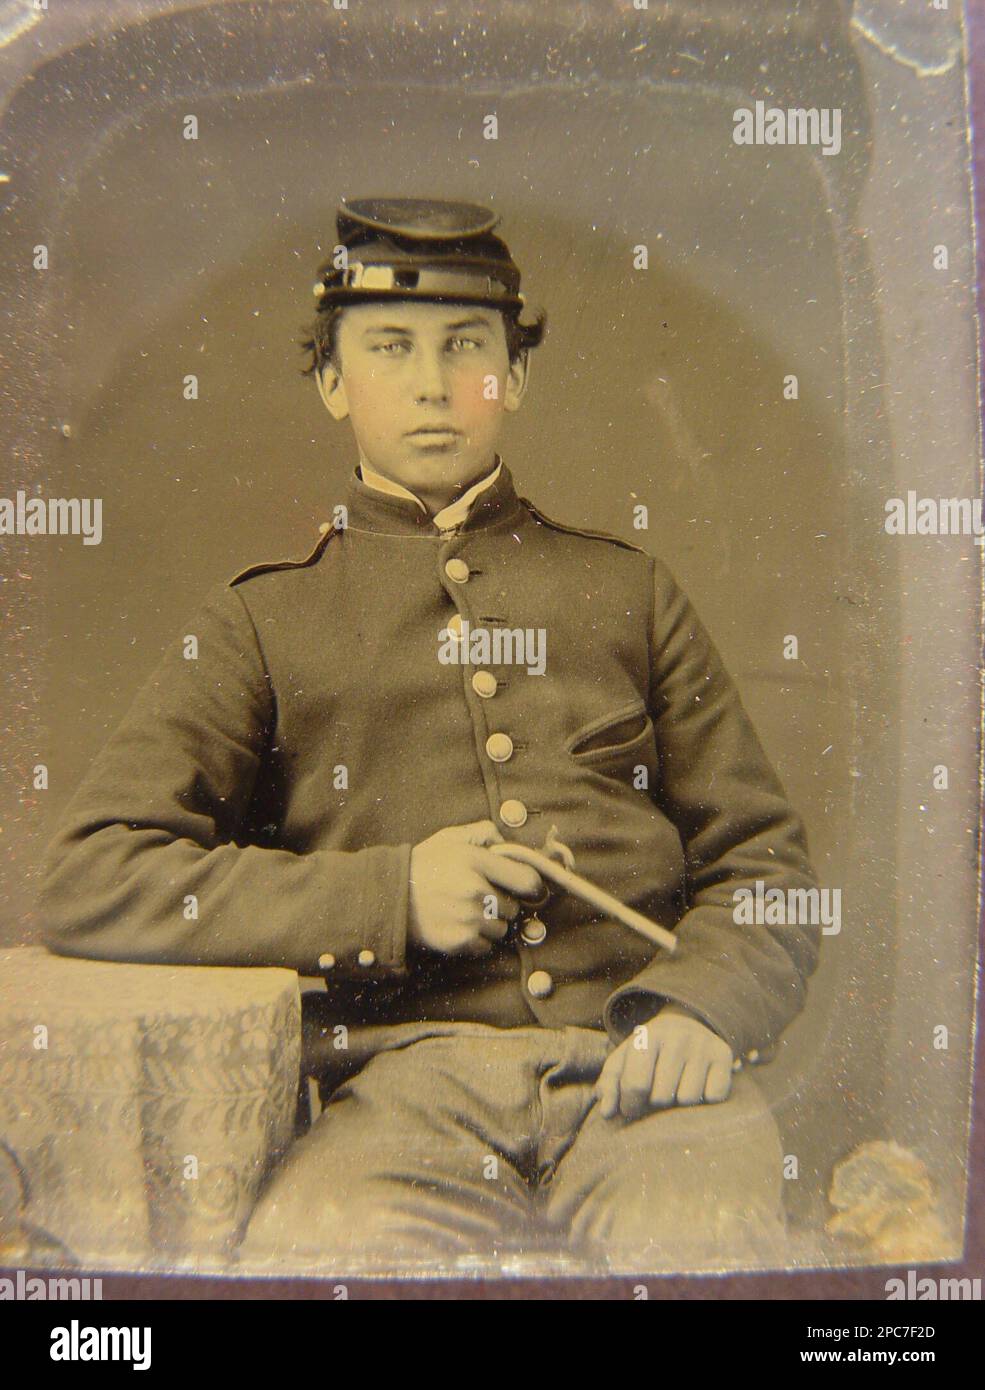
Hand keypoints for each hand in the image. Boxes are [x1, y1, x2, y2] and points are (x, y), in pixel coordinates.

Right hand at [408, 820, 543, 956]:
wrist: (389, 896)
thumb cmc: (423, 865)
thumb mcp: (450, 837)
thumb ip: (484, 832)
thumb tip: (508, 844)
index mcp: (476, 861)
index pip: (527, 880)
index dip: (532, 887)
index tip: (528, 890)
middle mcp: (476, 890)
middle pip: (513, 908)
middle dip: (502, 904)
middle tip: (481, 898)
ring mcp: (469, 918)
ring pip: (501, 929)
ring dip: (490, 924)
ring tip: (466, 912)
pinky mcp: (460, 941)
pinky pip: (486, 946)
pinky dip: (477, 940)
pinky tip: (458, 926)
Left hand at [595, 1003, 733, 1119]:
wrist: (685, 1024)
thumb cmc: (648, 1053)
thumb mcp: (624, 1061)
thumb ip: (610, 1085)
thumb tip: (607, 1111)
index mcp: (647, 1036)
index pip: (636, 1084)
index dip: (630, 1105)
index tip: (631, 1108)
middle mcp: (677, 1036)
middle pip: (661, 1097)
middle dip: (654, 1104)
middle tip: (656, 1096)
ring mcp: (702, 1044)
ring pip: (688, 1099)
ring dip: (679, 1103)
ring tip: (675, 1090)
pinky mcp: (723, 1054)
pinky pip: (714, 1096)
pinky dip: (706, 1098)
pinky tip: (698, 1086)